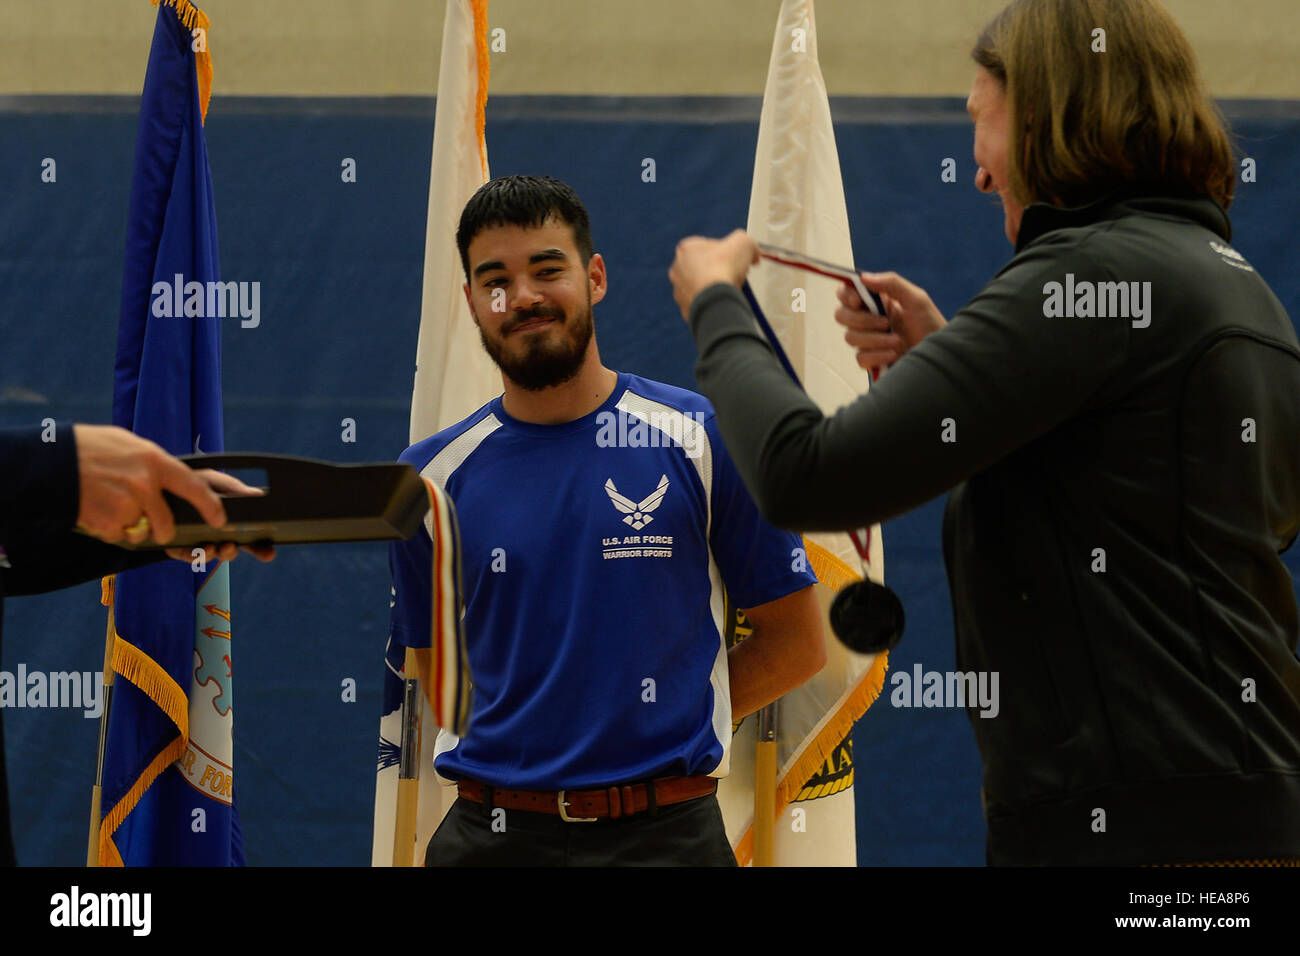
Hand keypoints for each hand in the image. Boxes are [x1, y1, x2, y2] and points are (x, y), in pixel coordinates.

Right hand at [74, 425, 226, 544]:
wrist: (49, 461)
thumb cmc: (88, 448)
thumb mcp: (128, 443)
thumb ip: (152, 462)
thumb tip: (170, 476)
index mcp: (154, 461)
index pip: (195, 487)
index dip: (211, 506)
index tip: (220, 520)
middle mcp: (145, 485)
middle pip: (166, 525)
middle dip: (162, 532)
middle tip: (155, 529)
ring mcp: (127, 506)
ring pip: (140, 532)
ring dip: (129, 528)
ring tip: (109, 507)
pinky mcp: (108, 523)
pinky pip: (117, 536)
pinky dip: (107, 529)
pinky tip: (94, 510)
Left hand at [164, 469, 275, 564]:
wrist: (160, 482)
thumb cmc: (194, 482)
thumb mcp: (216, 482)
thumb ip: (235, 490)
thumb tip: (258, 495)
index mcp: (230, 521)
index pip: (251, 538)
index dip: (262, 547)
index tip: (270, 552)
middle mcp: (216, 535)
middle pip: (232, 550)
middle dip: (236, 553)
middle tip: (234, 547)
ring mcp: (198, 542)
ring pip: (212, 555)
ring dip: (218, 554)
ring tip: (221, 546)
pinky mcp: (179, 547)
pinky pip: (190, 556)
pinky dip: (198, 555)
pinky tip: (204, 548)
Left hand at [668, 229, 759, 319]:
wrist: (715, 300)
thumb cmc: (723, 268)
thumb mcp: (744, 242)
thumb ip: (747, 243)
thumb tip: (753, 254)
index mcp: (686, 248)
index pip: (708, 246)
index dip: (725, 252)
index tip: (735, 259)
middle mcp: (678, 269)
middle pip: (703, 267)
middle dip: (719, 270)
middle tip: (733, 274)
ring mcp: (679, 290)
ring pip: (701, 286)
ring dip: (714, 286)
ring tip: (730, 289)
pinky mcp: (685, 308)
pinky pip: (701, 303)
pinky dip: (711, 302)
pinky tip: (722, 301)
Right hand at [835, 272, 946, 372]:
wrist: (940, 353)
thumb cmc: (930, 323)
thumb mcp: (916, 298)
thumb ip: (891, 283)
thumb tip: (864, 277)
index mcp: (874, 300)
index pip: (845, 293)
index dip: (846, 296)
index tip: (858, 301)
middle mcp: (867, 319)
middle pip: (841, 316)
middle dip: (861, 320)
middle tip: (886, 323)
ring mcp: (867, 340)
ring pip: (851, 337)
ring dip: (875, 339)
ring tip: (899, 341)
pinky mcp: (871, 359)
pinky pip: (861, 358)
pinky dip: (877, 356)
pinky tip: (894, 354)